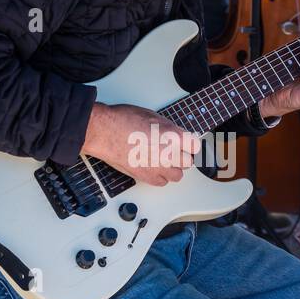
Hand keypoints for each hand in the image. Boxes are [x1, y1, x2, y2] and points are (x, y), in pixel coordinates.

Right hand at [80, 103, 201, 187]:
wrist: (104, 132)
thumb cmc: (122, 120)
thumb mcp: (151, 116)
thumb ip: (168, 128)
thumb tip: (174, 134)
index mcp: (173, 136)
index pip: (195, 146)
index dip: (189, 144)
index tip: (186, 144)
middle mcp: (169, 154)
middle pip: (188, 162)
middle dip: (181, 156)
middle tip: (172, 151)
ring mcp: (158, 167)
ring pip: (177, 175)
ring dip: (172, 169)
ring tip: (162, 161)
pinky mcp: (147, 177)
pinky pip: (162, 182)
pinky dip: (159, 176)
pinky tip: (152, 167)